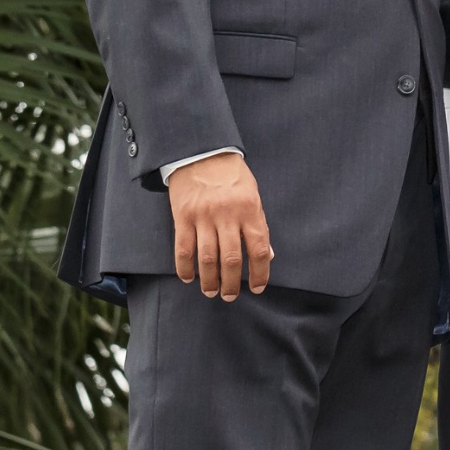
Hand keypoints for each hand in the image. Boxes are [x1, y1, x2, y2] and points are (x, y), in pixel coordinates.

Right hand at [168, 152, 271, 299]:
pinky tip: (189, 277)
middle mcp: (227, 215)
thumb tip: (266, 255)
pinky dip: (185, 266)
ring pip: (207, 257)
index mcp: (250, 210)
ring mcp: (203, 216)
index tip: (258, 288)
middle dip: (232, 283)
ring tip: (211, 291)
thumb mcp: (253, 196)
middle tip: (230, 296)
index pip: (258, 249)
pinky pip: (183, 248)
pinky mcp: (183, 216)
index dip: (260, 273)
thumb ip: (258, 226)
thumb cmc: (232, 177)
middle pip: (231, 258)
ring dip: (209, 279)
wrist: (202, 153)